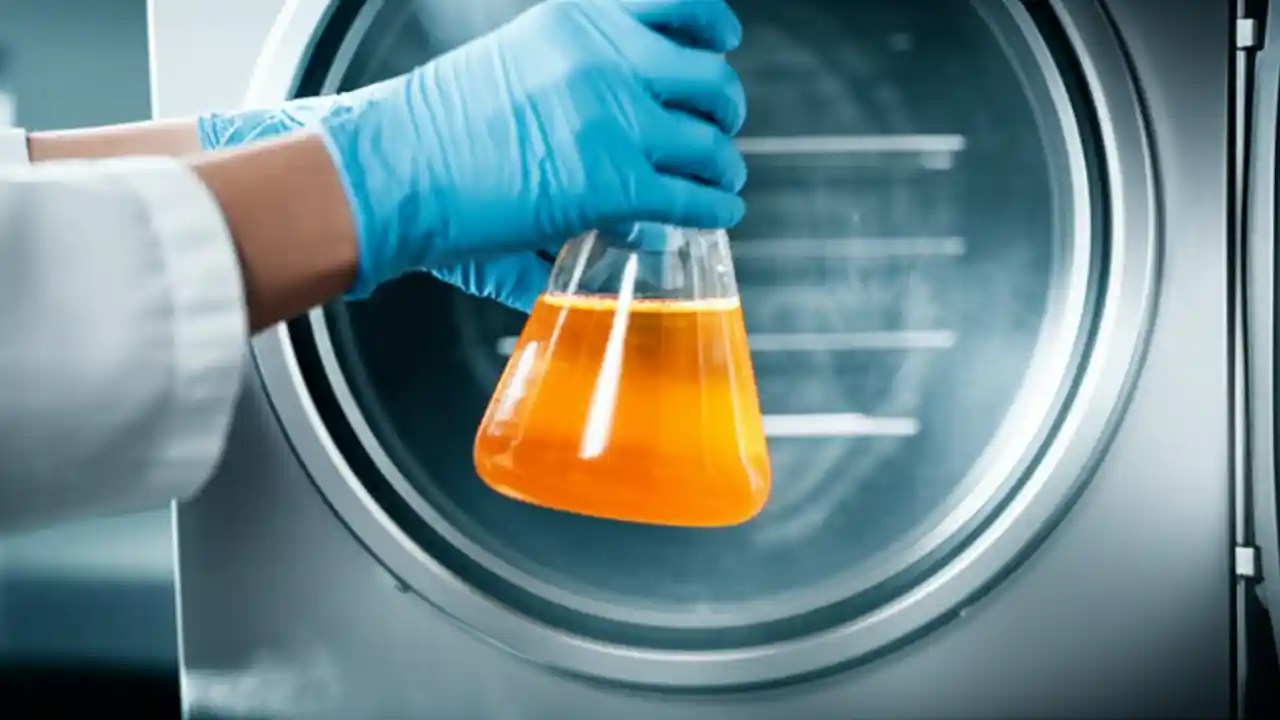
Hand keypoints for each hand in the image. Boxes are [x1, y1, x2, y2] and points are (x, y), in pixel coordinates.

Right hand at [199, 0, 747, 310]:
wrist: (393, 169)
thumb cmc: (432, 133)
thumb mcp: (510, 71)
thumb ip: (569, 92)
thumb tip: (592, 120)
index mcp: (580, 23)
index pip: (678, 3)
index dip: (713, 26)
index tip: (721, 43)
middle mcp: (606, 61)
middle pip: (709, 76)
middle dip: (724, 107)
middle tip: (719, 130)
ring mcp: (615, 121)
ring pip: (711, 140)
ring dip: (725, 162)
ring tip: (722, 180)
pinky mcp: (615, 183)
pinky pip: (693, 195)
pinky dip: (716, 204)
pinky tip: (718, 210)